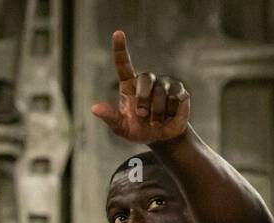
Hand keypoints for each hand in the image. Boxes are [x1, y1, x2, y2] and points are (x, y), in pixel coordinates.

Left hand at [90, 30, 189, 144]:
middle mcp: (147, 81)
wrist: (160, 137)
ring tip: (155, 120)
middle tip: (142, 116)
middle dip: (143, 100)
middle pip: (145, 79)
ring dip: (157, 112)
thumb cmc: (138, 130)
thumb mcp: (121, 127)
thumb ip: (110, 117)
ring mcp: (164, 83)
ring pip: (160, 92)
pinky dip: (170, 112)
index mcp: (129, 86)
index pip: (123, 64)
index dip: (120, 49)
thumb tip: (94, 108)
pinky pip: (175, 98)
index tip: (117, 34)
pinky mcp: (179, 90)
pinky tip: (169, 116)